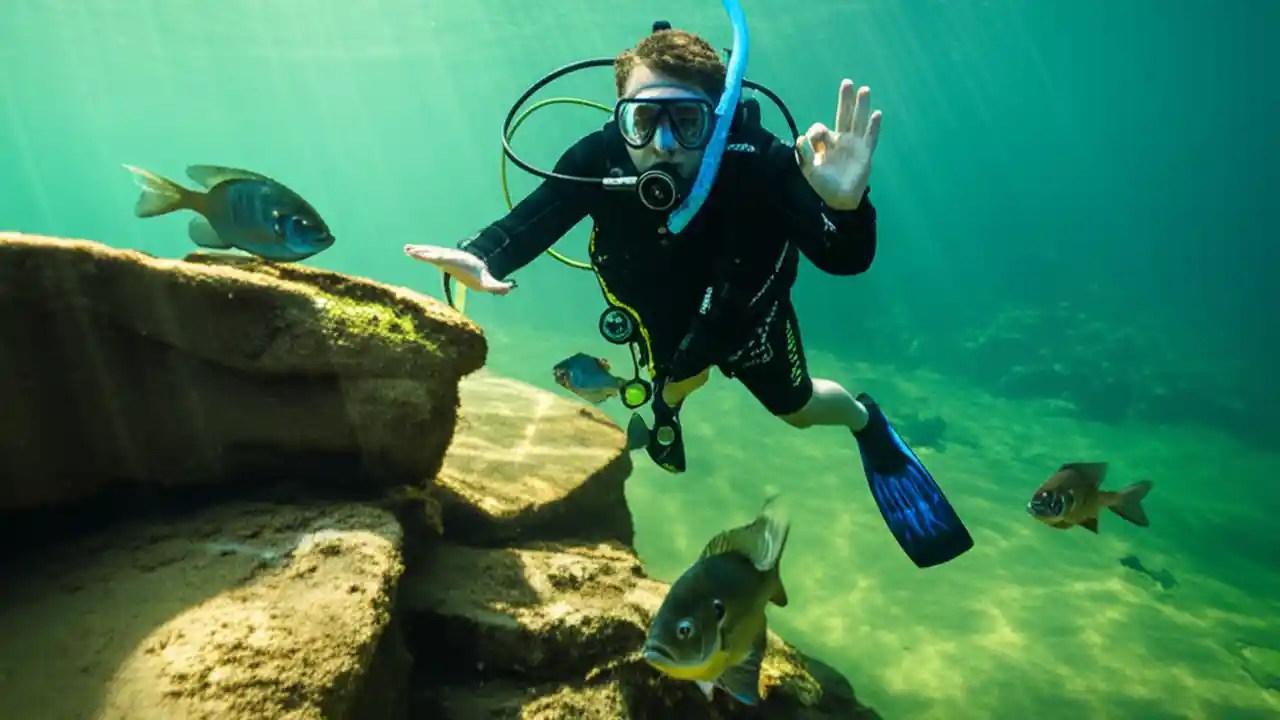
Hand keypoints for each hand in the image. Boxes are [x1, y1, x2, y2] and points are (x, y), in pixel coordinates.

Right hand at [402, 244, 513, 294]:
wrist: (478, 263)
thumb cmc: (481, 274)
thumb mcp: (489, 281)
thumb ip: (498, 286)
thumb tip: (509, 288)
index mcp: (458, 261)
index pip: (447, 258)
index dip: (438, 257)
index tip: (430, 256)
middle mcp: (450, 256)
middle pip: (436, 253)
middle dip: (425, 252)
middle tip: (412, 250)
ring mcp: (444, 255)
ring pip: (430, 252)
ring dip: (419, 250)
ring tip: (406, 248)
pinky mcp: (440, 257)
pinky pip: (428, 254)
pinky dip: (418, 251)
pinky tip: (408, 250)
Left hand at [795, 79, 882, 209]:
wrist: (839, 199)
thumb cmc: (823, 185)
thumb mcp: (809, 170)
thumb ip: (805, 155)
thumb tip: (800, 138)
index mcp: (826, 143)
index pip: (822, 128)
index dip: (816, 132)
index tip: (811, 141)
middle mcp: (841, 140)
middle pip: (844, 115)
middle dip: (845, 100)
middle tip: (847, 82)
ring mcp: (855, 145)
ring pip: (859, 121)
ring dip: (861, 106)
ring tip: (864, 90)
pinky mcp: (865, 154)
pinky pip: (871, 138)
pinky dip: (874, 127)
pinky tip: (877, 114)